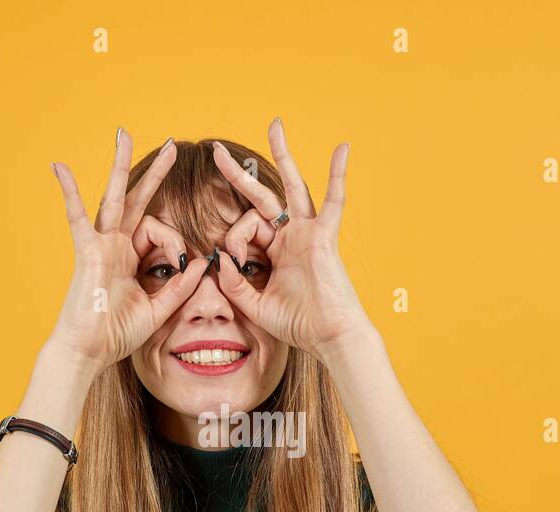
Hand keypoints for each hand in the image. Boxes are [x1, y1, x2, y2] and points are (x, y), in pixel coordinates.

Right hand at [46, 129, 205, 374]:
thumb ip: (180, 287)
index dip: (174, 243)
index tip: (182, 263)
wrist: (89, 351)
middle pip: (136, 200)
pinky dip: (68, 191)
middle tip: (172, 146)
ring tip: (124, 135)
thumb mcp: (158, 310)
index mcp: (129, 258)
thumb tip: (204, 263)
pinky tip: (58, 167)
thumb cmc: (116, 334)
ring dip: (119, 165)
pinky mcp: (86, 251)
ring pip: (112, 197)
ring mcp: (99, 245)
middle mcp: (114, 246)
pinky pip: (77, 217)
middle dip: (155, 173)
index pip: (157, 233)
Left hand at [208, 118, 374, 361]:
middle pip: (262, 197)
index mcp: (276, 252)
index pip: (244, 231)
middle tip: (216, 151)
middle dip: (238, 174)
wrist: (329, 337)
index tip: (230, 265)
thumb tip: (219, 261)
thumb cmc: (299, 325)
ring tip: (274, 126)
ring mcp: (308, 233)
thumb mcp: (256, 305)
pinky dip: (339, 174)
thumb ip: (235, 284)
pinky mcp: (324, 235)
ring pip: (292, 186)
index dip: (230, 244)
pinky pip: (334, 200)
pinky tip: (343, 148)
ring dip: (283, 155)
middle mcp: (292, 237)